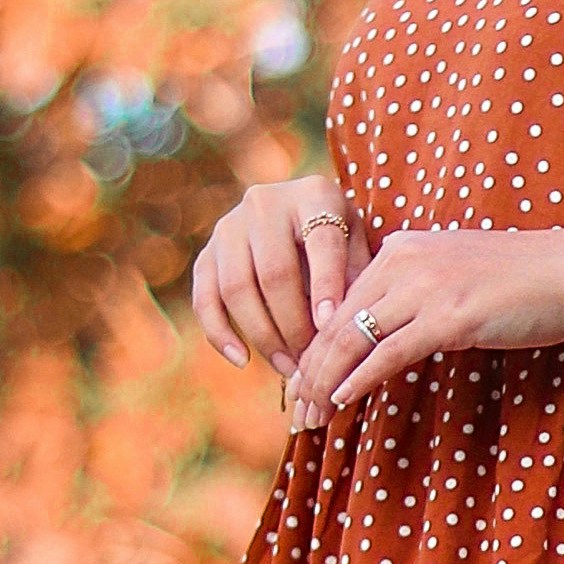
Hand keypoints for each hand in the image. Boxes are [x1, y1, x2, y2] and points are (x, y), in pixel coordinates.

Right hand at [190, 174, 360, 391]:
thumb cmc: (340, 242)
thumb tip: (345, 328)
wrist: (299, 219)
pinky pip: (205, 298)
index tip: (330, 328)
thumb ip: (357, 278)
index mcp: (314, 194)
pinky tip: (242, 361)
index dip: (325, 286)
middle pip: (274, 272)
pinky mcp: (207, 253)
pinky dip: (220, 334)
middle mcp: (265, 202)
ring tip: (288, 368)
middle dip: (294, 325)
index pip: (321, 241)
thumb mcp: (358, 247)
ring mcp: (229, 226)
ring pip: (237, 289)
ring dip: (263, 336)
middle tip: (312, 361)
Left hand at [292, 227, 563, 423]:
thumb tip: (390, 334)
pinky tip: (339, 402)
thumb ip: (417, 296)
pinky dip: (356, 380)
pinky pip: (387, 353)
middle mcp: (402, 260)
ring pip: (352, 339)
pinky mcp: (448, 317)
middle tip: (292, 414)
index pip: (338, 304)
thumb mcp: (457, 277)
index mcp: (400, 249)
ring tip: (308, 419)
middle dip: (306, 373)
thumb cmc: (524, 282)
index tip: (298, 386)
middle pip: (334, 323)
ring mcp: (424, 287)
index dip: (312, 350)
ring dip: (322, 383)